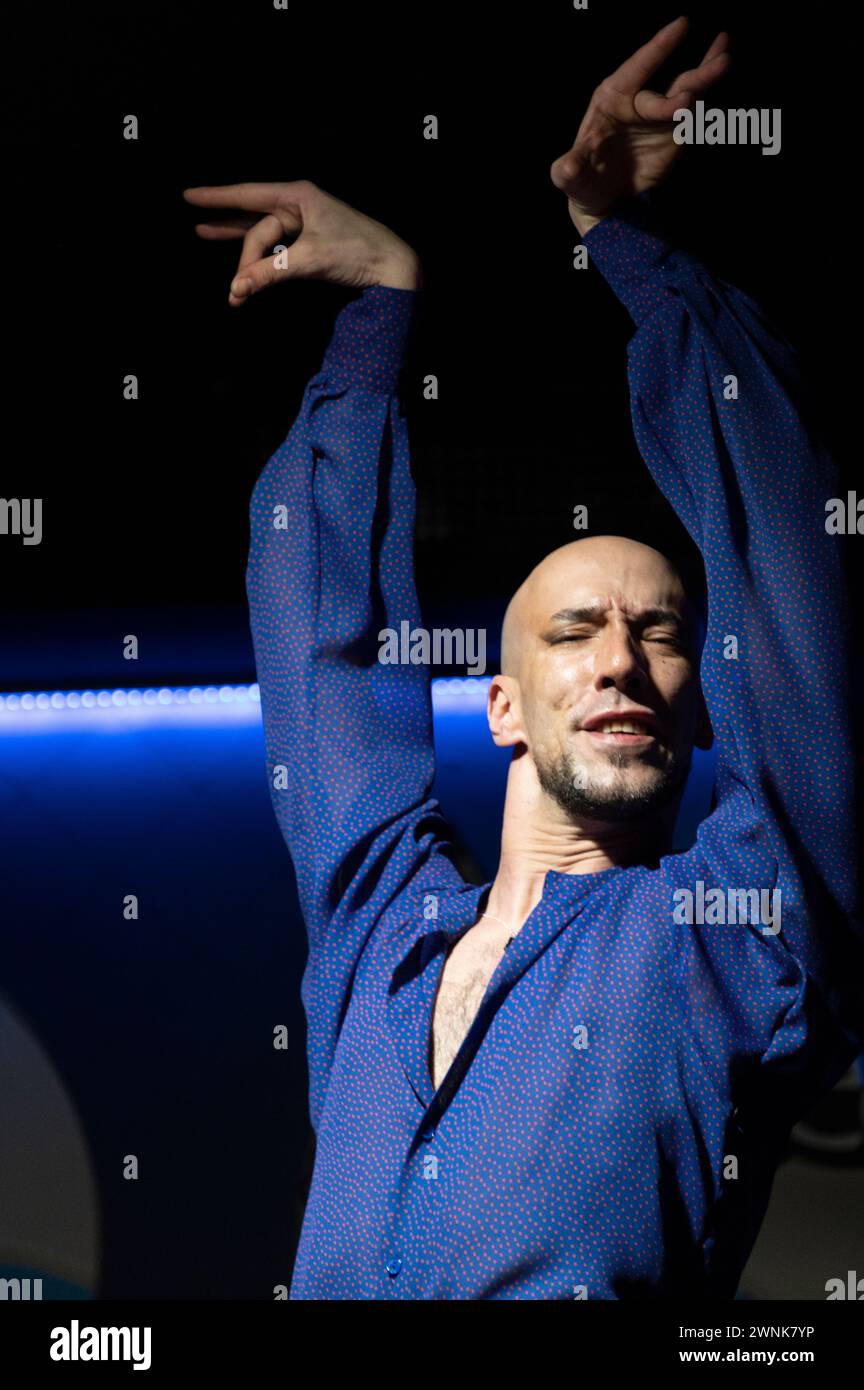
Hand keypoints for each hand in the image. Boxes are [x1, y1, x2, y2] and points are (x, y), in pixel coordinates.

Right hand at [183, 180, 422, 304]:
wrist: (393, 265)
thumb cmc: (357, 252)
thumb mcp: (310, 260)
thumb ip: (271, 273)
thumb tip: (238, 289)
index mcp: (298, 195)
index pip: (248, 195)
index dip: (217, 198)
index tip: (188, 196)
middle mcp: (298, 204)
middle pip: (256, 228)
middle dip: (241, 258)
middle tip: (229, 285)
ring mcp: (304, 224)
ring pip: (263, 240)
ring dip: (248, 264)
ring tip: (228, 282)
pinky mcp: (309, 243)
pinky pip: (276, 251)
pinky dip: (263, 265)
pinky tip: (248, 275)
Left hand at [550, 16, 730, 234]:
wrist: (604, 202)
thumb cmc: (584, 182)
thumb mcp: (571, 177)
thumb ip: (570, 170)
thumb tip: (567, 167)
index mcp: (611, 100)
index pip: (637, 69)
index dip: (658, 48)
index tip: (681, 26)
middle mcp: (637, 101)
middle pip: (667, 87)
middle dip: (685, 87)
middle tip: (697, 89)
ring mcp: (658, 116)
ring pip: (686, 90)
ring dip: (705, 77)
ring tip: (724, 60)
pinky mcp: (674, 133)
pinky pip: (694, 110)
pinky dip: (707, 94)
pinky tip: (721, 67)